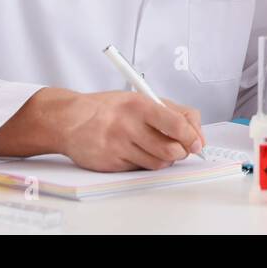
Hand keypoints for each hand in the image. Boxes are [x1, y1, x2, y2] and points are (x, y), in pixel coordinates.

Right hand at [57, 91, 205, 171]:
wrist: (69, 120)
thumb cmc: (107, 108)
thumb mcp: (139, 98)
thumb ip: (170, 112)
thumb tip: (195, 132)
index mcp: (140, 105)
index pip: (177, 124)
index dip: (192, 137)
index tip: (197, 143)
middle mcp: (129, 126)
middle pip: (170, 149)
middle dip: (181, 152)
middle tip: (181, 148)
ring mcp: (119, 146)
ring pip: (158, 163)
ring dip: (165, 159)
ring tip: (158, 148)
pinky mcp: (111, 163)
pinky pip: (140, 168)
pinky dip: (145, 163)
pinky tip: (137, 151)